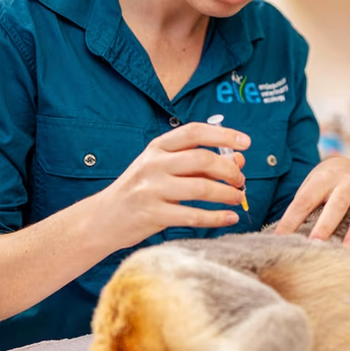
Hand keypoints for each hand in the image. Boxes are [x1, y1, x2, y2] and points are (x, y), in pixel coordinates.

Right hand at [94, 122, 248, 250]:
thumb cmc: (142, 190)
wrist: (104, 218)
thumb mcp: (165, 168)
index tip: (246, 142)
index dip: (223, 135)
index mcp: (157, 147)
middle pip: (202, 159)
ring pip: (201, 188)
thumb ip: (198, 162)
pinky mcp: (152, 214)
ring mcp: (151, 189)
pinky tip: (230, 217)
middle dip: (229, 170)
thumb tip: (239, 160)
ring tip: (239, 198)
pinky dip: (216, 217)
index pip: (194, 132)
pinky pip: (192, 216)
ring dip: (226, 194)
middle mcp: (153, 164)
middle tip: (241, 180)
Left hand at [274, 157, 349, 247]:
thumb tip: (278, 236)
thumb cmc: (323, 184)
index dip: (291, 219)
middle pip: (336, 204)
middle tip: (316, 244)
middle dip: (326, 225)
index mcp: (323, 178)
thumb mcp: (310, 187)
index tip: (280, 239)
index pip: (305, 200)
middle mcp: (348, 181)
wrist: (348, 165)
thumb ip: (300, 206)